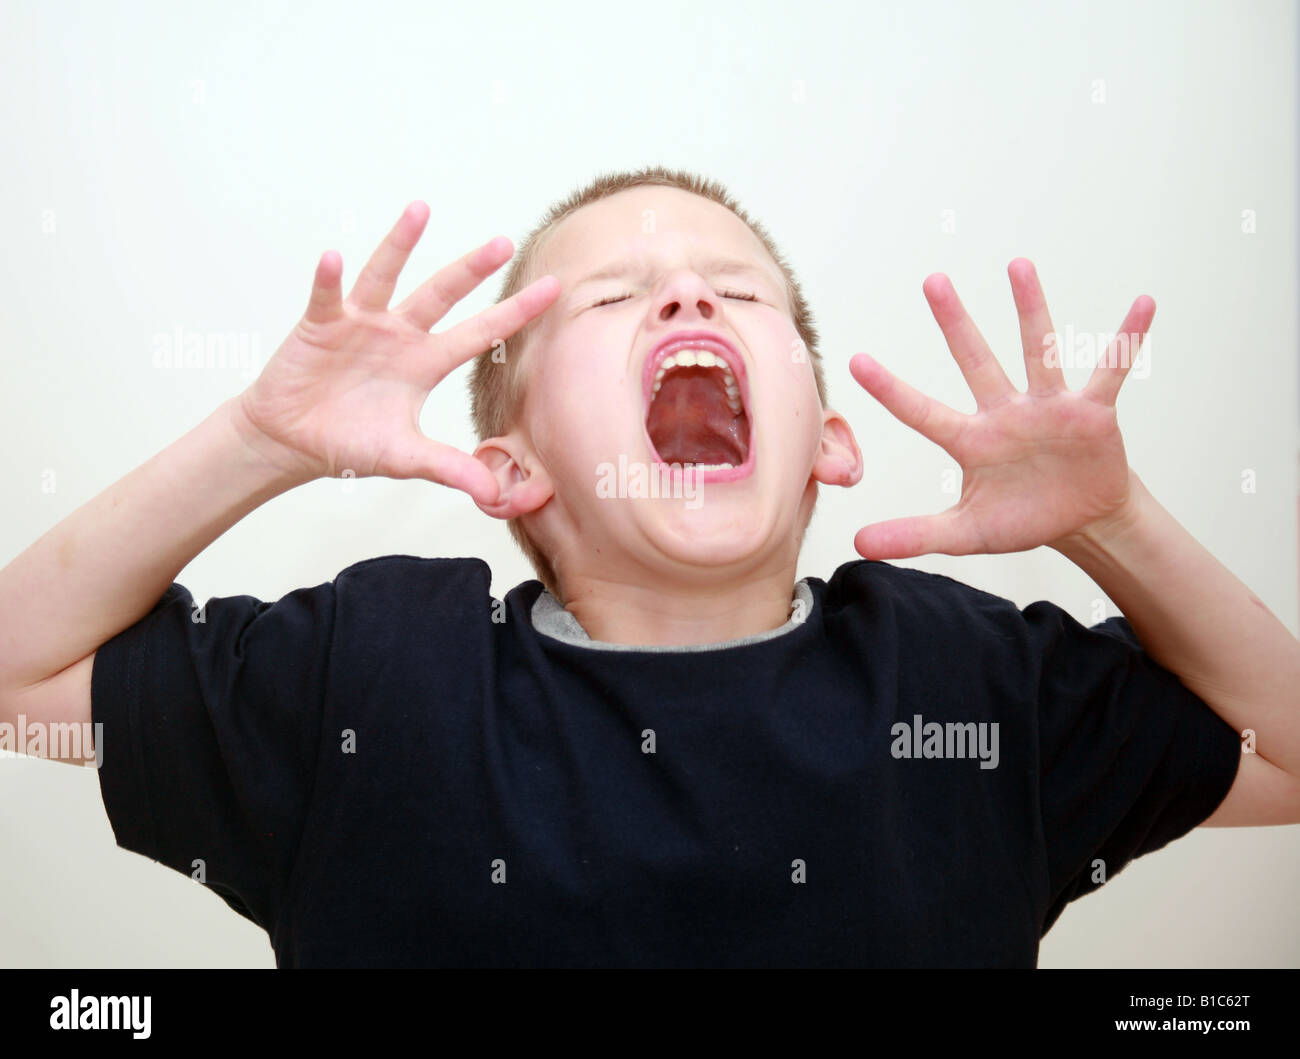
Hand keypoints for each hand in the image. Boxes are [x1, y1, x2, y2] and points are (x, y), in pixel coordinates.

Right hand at [234, 201, 558, 503]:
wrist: (291, 442)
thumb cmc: (349, 443)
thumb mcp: (406, 459)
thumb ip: (449, 470)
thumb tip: (494, 496)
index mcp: (424, 363)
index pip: (478, 333)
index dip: (513, 313)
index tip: (552, 290)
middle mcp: (398, 335)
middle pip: (440, 294)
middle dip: (470, 269)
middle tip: (503, 242)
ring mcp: (359, 325)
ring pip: (384, 277)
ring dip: (400, 244)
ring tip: (420, 210)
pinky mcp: (319, 325)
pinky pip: (326, 296)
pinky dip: (328, 279)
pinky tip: (333, 257)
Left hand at [848, 259, 1151, 559]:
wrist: (1081, 521)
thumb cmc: (1021, 518)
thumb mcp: (965, 534)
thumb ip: (914, 535)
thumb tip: (857, 543)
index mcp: (972, 441)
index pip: (922, 412)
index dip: (891, 390)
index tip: (855, 361)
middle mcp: (1005, 414)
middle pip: (975, 361)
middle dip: (955, 323)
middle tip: (932, 279)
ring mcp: (1048, 407)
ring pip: (1038, 350)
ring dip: (1030, 308)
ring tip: (1017, 265)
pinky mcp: (1092, 412)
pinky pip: (1110, 370)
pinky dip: (1127, 339)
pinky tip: (1143, 304)